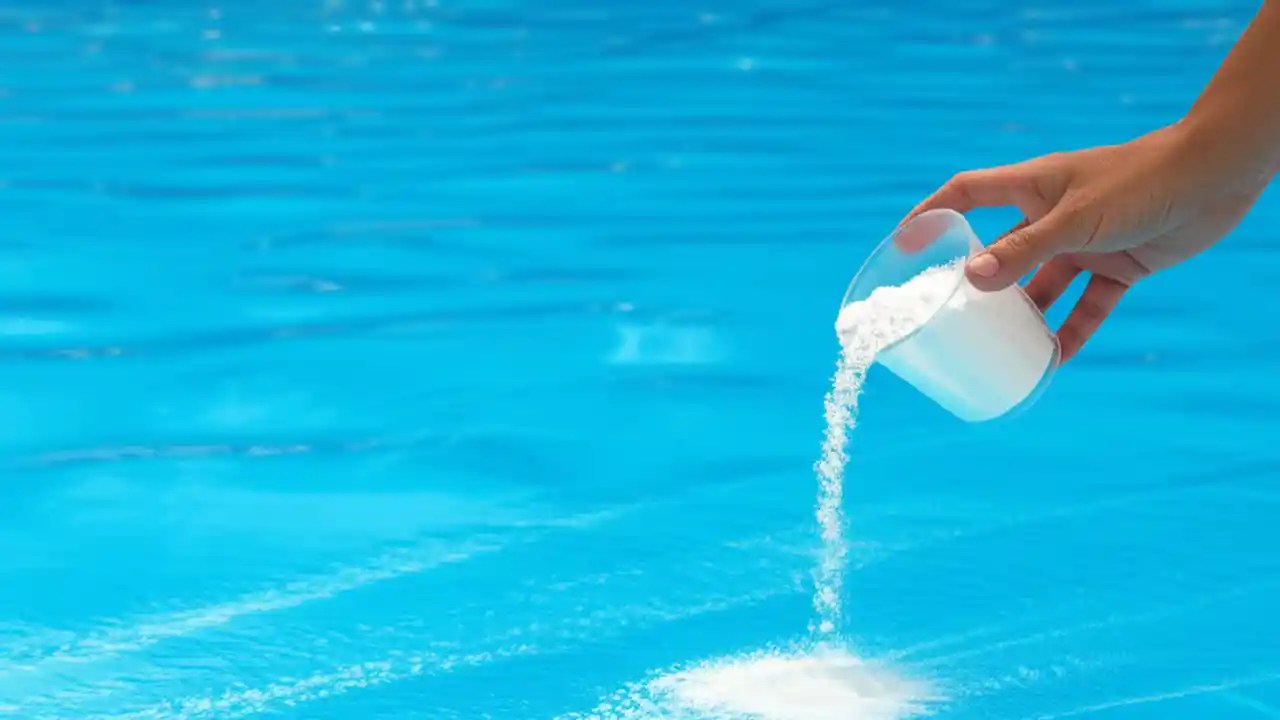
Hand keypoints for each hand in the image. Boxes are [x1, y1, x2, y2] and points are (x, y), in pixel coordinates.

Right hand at [902, 123, 1264, 360]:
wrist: (1214, 176)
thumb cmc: (1139, 180)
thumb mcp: (1073, 219)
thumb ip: (1023, 250)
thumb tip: (972, 281)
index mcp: (1031, 186)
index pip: (965, 195)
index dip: (931, 216)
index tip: (903, 244)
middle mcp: (1052, 213)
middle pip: (1000, 247)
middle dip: (976, 280)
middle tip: (950, 313)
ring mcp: (1085, 239)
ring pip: (1042, 282)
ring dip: (1025, 313)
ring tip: (1000, 347)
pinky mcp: (1119, 262)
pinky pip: (1088, 302)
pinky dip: (1073, 328)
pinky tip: (1056, 358)